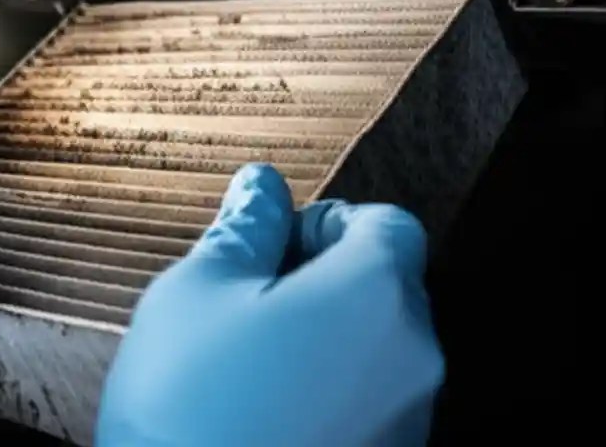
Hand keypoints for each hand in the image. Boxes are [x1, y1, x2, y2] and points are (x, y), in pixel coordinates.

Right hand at [96, 164, 444, 446]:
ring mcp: (408, 424)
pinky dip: (323, 397)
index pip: (387, 224)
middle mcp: (415, 359)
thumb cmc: (190, 406)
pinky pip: (365, 408)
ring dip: (321, 343)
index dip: (326, 222)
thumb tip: (261, 183)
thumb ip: (241, 229)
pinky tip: (257, 417)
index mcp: (376, 296)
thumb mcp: (195, 294)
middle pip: (385, 289)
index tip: (269, 248)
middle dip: (319, 283)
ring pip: (374, 353)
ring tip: (241, 369)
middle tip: (240, 307)